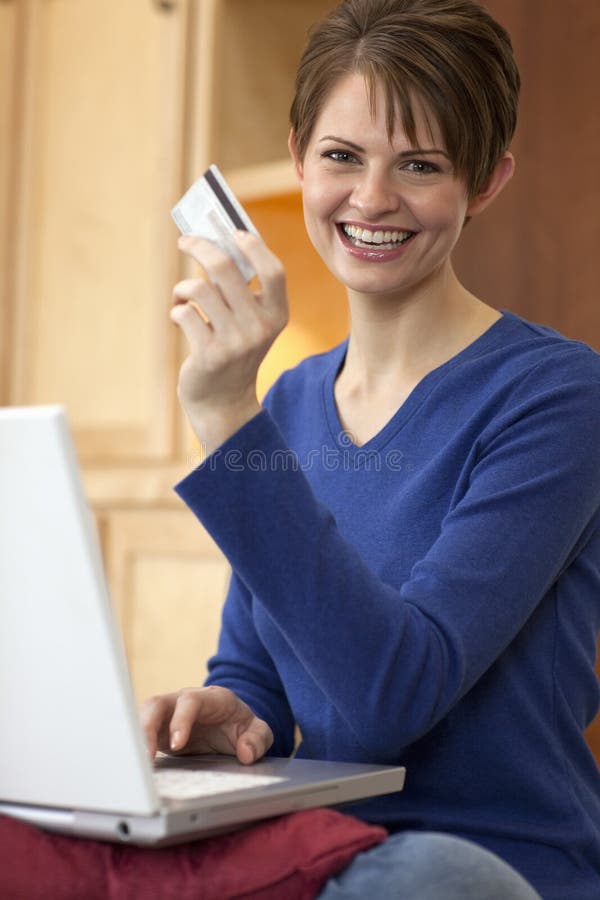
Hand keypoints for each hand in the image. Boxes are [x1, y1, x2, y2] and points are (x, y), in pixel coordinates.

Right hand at [140, 685, 273, 764]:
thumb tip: (246, 753)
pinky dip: (137, 744)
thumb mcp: (258, 730)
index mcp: (211, 698)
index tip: (178, 744)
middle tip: (146, 755)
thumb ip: (258, 739)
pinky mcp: (159, 727)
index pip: (190, 701)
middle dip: (148, 726)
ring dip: (138, 735)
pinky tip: (137, 764)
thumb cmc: (241, 725)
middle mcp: (185, 700)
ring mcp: (170, 712)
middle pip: (158, 703)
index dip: (181, 720)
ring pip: (145, 714)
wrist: (231, 721)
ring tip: (138, 763)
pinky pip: (142, 730)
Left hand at [171, 231, 287, 454]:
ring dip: (183, 288)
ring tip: (182, 297)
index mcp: (277, 316)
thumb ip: (241, 290)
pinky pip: (184, 314)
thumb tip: (216, 243)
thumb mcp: (249, 323)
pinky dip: (176, 311)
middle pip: (226, 268)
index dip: (253, 246)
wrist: (224, 403)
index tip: (233, 231)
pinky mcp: (210, 355)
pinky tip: (179, 322)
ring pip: (198, 289)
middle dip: (200, 247)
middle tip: (186, 241)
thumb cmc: (232, 351)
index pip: (273, 271)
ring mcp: (235, 343)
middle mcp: (260, 328)